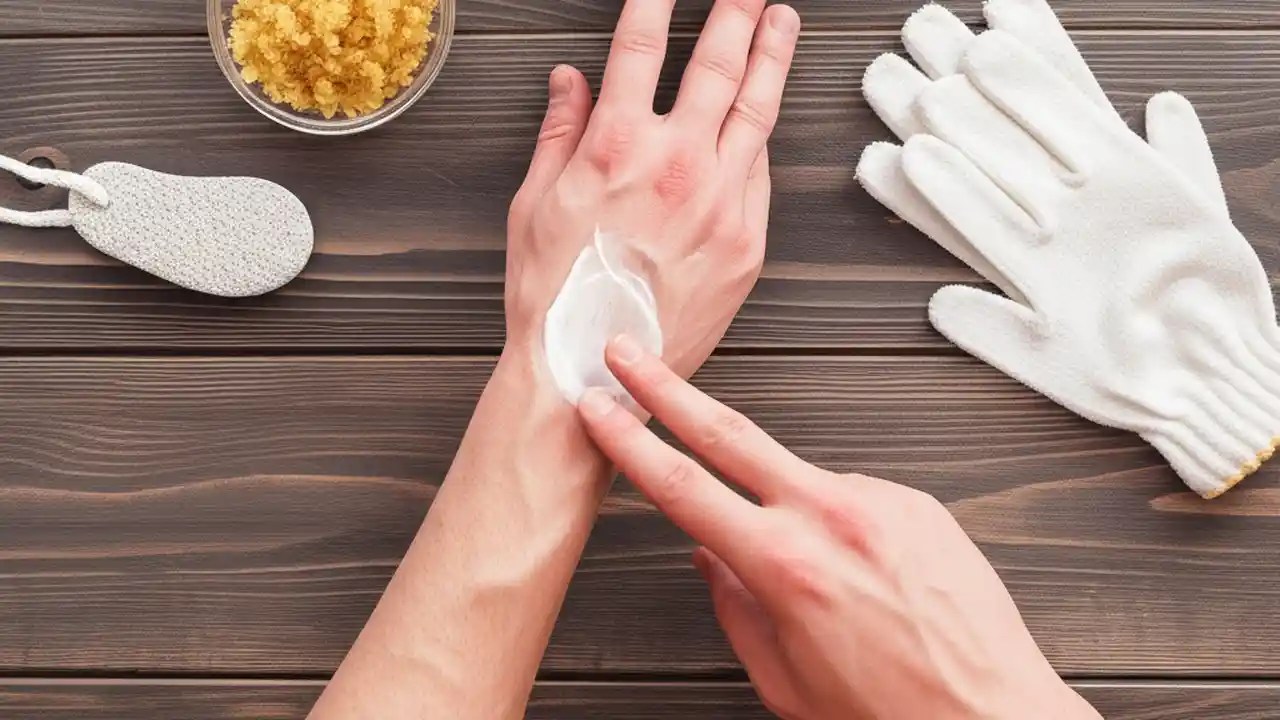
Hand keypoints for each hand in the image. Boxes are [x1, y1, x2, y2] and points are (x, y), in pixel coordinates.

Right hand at [504, 0, 800, 379]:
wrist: (590, 371)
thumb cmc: (554, 297)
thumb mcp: (534, 204)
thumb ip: (559, 133)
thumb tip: (570, 82)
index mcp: (616, 146)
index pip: (642, 46)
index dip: (656, 2)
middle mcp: (676, 165)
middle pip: (718, 63)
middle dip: (737, 13)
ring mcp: (720, 203)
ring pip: (756, 111)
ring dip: (771, 57)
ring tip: (781, 22)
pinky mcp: (746, 243)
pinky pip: (759, 175)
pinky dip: (758, 140)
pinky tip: (761, 120)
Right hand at [576, 335, 1102, 719]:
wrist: (992, 714)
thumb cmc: (892, 711)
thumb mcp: (784, 681)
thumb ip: (735, 609)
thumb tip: (712, 559)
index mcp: (784, 566)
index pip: (683, 486)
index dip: (629, 441)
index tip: (601, 409)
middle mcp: (831, 517)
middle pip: (728, 432)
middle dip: (668, 388)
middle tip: (632, 354)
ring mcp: (879, 500)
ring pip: (800, 480)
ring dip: (787, 509)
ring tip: (825, 580)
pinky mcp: (916, 500)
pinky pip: (853, 498)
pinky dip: (840, 526)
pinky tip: (862, 574)